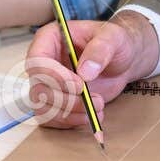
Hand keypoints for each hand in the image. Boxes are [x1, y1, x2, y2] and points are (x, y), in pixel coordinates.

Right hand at [23, 9, 159, 128]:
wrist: (122, 61)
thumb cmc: (114, 42)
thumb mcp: (113, 38)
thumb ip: (100, 50)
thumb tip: (84, 72)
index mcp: (49, 39)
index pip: (37, 61)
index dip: (53, 76)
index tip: (79, 85)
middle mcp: (43, 63)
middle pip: (39, 89)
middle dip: (67, 100)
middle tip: (96, 99)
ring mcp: (47, 84)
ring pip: (43, 107)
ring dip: (69, 114)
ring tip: (97, 108)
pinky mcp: (55, 101)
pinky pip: (51, 119)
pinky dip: (69, 122)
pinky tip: (90, 116)